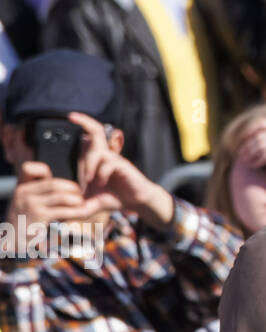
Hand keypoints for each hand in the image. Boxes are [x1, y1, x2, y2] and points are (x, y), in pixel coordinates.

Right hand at [4, 164, 101, 252]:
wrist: (13, 242)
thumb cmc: (24, 221)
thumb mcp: (25, 202)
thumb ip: (38, 191)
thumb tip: (62, 185)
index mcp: (20, 188)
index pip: (28, 169)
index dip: (43, 170)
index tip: (51, 178)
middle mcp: (23, 193)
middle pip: (53, 183)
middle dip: (70, 187)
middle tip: (79, 192)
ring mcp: (30, 205)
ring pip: (60, 196)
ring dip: (75, 199)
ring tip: (81, 202)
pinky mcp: (38, 217)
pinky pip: (63, 211)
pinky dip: (76, 211)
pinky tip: (82, 212)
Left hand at [70, 112, 172, 228]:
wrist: (137, 202)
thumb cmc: (115, 198)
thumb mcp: (92, 203)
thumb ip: (79, 206)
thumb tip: (64, 215)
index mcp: (97, 161)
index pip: (89, 139)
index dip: (81, 126)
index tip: (70, 117)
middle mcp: (105, 156)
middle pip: (97, 132)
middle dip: (85, 122)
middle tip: (72, 116)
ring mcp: (115, 160)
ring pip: (99, 151)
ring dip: (90, 164)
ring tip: (88, 179)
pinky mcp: (124, 167)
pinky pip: (109, 163)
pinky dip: (101, 173)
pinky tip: (100, 183)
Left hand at [238, 117, 265, 172]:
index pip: (262, 124)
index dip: (249, 131)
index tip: (242, 139)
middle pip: (257, 136)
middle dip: (246, 144)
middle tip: (239, 152)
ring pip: (258, 146)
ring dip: (249, 154)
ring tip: (243, 161)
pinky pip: (264, 156)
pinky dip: (256, 161)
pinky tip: (253, 165)